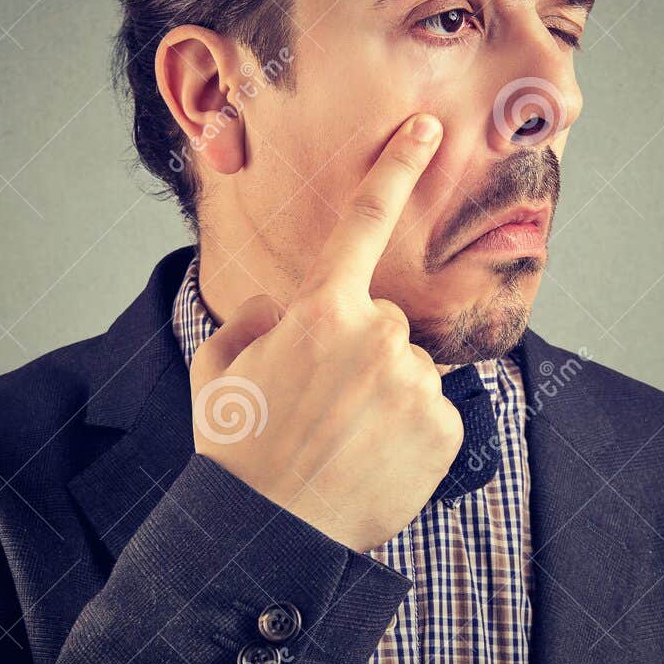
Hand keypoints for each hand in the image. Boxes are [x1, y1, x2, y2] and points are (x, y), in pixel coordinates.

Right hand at [188, 113, 462, 551]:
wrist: (270, 535)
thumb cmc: (238, 450)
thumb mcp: (218, 369)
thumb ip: (247, 320)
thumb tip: (279, 307)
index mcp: (320, 312)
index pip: (363, 223)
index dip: (396, 167)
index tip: (427, 128)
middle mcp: (377, 336)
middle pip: (383, 322)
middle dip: (358, 351)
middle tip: (320, 406)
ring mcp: (415, 383)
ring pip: (410, 368)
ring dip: (384, 393)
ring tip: (343, 441)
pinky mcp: (445, 428)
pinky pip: (434, 411)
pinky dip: (410, 431)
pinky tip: (374, 459)